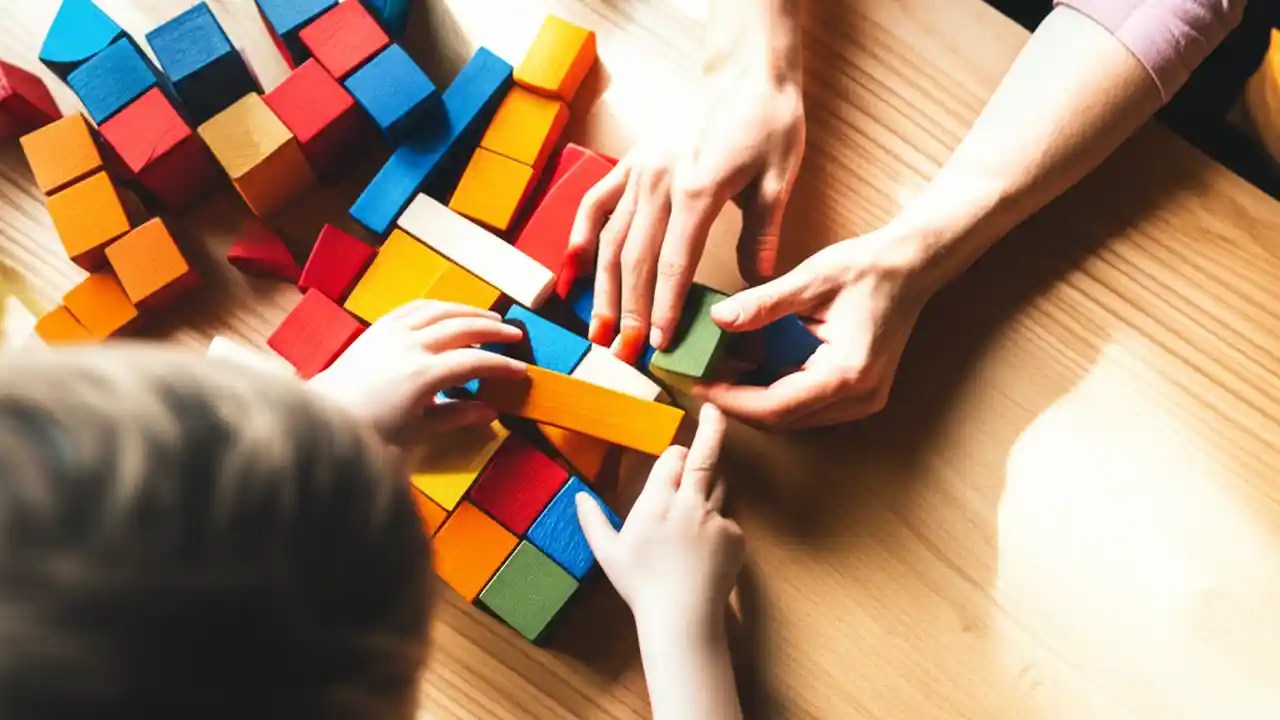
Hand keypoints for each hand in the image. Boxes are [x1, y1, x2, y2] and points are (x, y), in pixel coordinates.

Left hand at [308, 300, 526, 442]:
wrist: (322, 419)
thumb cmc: (369, 433)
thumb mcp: (417, 432)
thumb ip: (456, 416)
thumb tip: (490, 411)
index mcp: (422, 375)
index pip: (474, 362)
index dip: (501, 365)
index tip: (521, 371)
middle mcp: (409, 346)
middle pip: (461, 328)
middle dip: (492, 331)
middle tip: (516, 336)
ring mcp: (391, 333)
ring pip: (439, 311)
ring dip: (469, 312)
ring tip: (490, 319)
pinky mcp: (377, 329)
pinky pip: (414, 308)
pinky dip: (439, 307)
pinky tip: (450, 312)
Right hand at [564, 60, 804, 362]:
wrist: (746, 73)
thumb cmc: (768, 122)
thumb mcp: (779, 178)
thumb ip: (762, 233)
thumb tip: (755, 285)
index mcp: (697, 187)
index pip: (673, 261)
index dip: (664, 307)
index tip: (659, 343)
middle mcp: (658, 180)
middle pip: (635, 258)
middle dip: (628, 311)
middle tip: (624, 352)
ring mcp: (638, 170)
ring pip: (609, 238)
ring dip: (601, 289)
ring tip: (597, 330)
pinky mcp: (629, 162)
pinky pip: (594, 204)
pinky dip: (579, 239)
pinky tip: (571, 275)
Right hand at [577, 404, 744, 629]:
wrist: (682, 616)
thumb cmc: (640, 584)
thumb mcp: (608, 553)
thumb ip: (592, 520)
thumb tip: (578, 496)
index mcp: (658, 500)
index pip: (673, 458)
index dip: (675, 455)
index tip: (674, 457)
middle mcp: (690, 501)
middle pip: (706, 455)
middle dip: (712, 427)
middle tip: (714, 409)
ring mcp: (717, 518)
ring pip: (721, 485)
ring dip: (712, 482)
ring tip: (697, 502)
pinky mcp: (736, 536)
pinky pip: (728, 521)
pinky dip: (717, 528)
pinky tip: (703, 554)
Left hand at [695, 227, 939, 429]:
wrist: (912, 266)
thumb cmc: (869, 268)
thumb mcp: (811, 278)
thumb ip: (763, 303)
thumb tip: (718, 319)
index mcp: (847, 374)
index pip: (775, 406)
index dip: (730, 399)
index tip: (697, 384)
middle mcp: (858, 398)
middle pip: (781, 419)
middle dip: (736, 401)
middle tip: (698, 377)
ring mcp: (860, 401)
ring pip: (791, 416)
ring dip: (752, 398)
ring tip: (716, 370)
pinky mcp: (856, 394)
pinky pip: (804, 404)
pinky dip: (772, 389)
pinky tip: (748, 366)